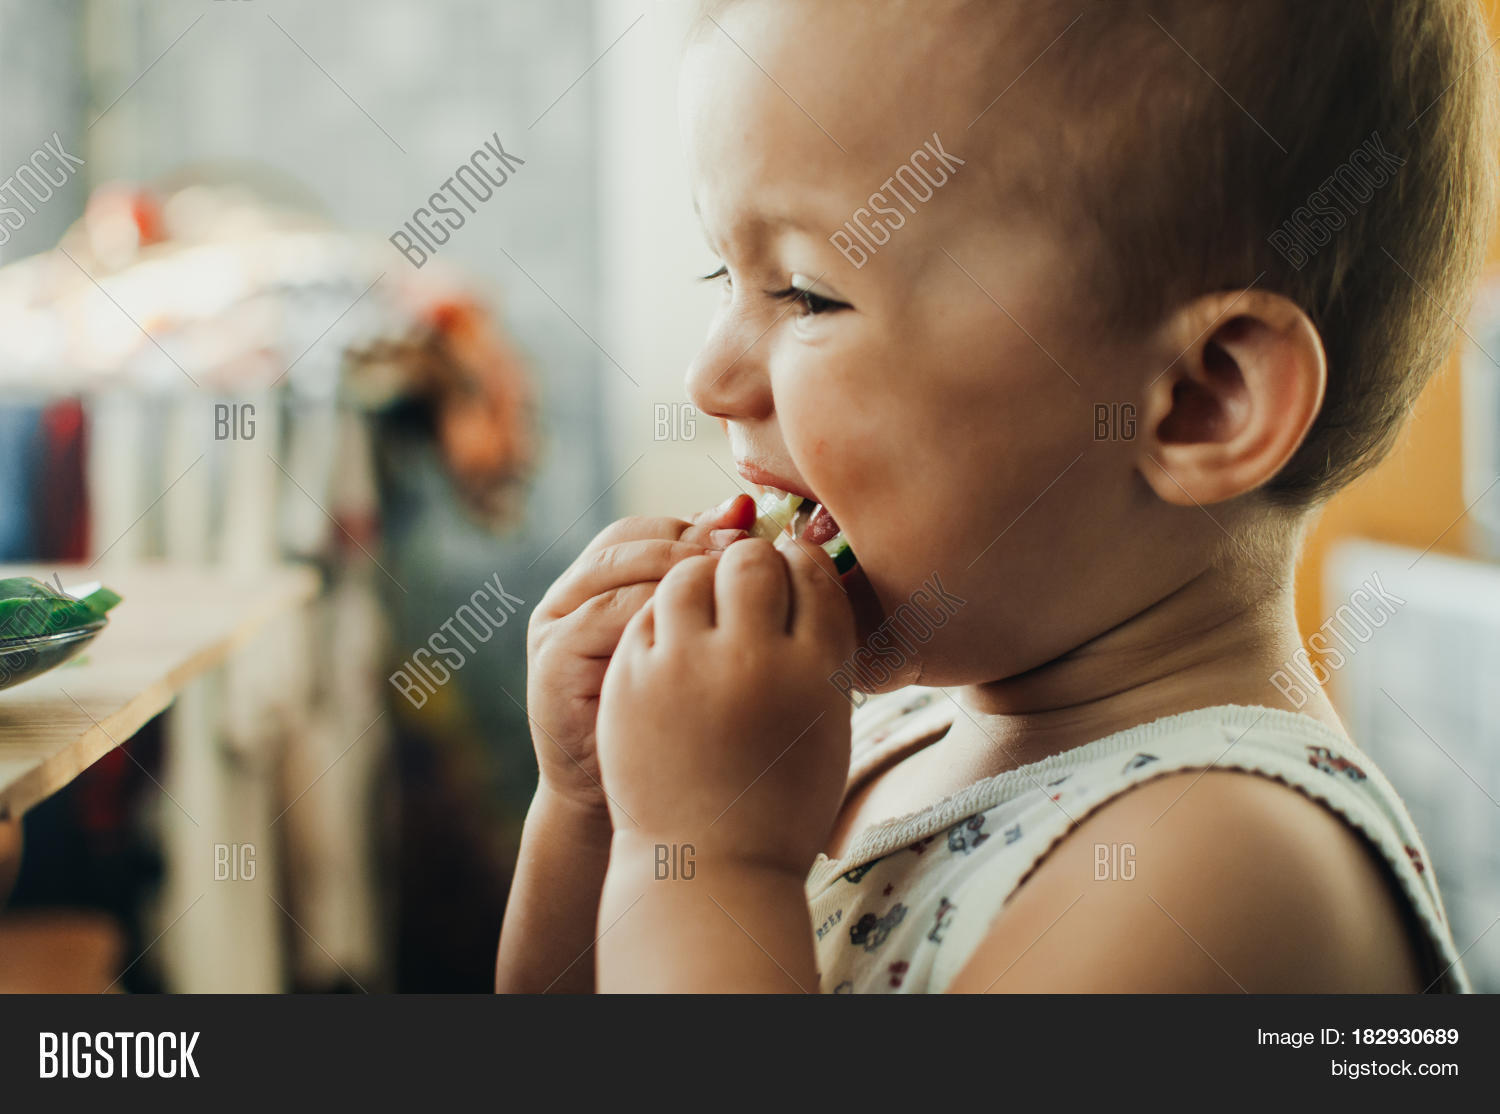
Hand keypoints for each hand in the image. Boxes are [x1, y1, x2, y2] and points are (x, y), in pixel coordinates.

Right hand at [525, 495, 755, 816]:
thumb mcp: (694, 651)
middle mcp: (574, 596)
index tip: (754, 531)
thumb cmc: (671, 727)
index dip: (703, 525)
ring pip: (616, 567)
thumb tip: (756, 530)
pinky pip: (604, 615)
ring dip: (674, 567)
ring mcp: (557, 626)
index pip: (654, 529)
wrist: (620, 808)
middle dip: (691, 540)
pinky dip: (652, 610)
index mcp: (608, 585)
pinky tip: (698, 623)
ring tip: (726, 583)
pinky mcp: (552, 662)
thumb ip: (712, 597)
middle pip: (631, 538)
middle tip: (743, 548)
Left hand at [594, 535, 856, 876]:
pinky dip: (663, 615)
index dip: (802, 562)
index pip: (812, 575)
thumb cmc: (782, 799)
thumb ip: (820, 650)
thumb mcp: (827, 725)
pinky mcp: (632, 680)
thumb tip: (805, 572)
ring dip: (699, 575)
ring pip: (689, 575)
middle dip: (750, 559)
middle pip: (751, 563)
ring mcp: (685, 667)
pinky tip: (674, 634)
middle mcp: (752, 659)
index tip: (792, 566)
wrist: (712, 866)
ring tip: (704, 597)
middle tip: (746, 573)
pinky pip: (648, 614)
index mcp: (815, 670)